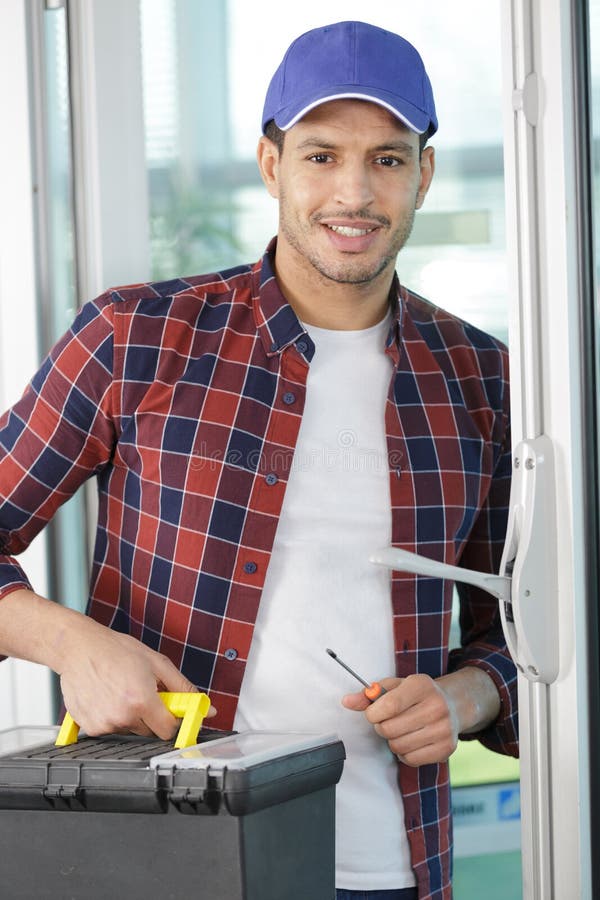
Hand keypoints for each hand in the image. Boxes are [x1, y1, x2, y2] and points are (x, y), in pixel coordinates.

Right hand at [57, 617, 215, 739]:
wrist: (79, 648)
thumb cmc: (116, 650)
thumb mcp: (157, 662)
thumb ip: (183, 688)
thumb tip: (207, 708)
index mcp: (142, 700)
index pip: (168, 730)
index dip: (172, 719)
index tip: (170, 711)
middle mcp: (122, 716)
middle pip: (149, 731)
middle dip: (150, 715)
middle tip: (141, 692)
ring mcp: (104, 724)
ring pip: (129, 729)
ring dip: (130, 715)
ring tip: (120, 690)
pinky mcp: (89, 727)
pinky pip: (110, 728)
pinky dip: (111, 716)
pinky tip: (106, 696)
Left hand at [342, 668, 499, 766]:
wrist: (453, 705)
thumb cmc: (417, 695)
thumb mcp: (395, 687)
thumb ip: (369, 694)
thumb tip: (346, 701)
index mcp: (421, 685)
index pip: (389, 705)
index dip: (373, 713)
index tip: (373, 713)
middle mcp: (436, 706)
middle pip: (390, 729)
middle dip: (381, 727)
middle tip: (388, 721)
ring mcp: (443, 729)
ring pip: (398, 746)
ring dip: (392, 741)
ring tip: (400, 730)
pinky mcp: (446, 749)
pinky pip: (411, 760)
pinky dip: (404, 753)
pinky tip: (410, 740)